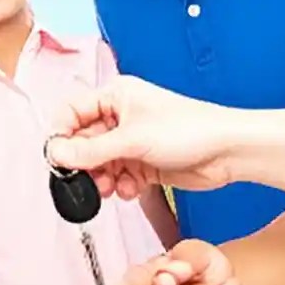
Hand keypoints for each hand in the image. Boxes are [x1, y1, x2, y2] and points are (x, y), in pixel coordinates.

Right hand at [46, 76, 239, 198]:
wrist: (227, 151)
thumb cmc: (190, 129)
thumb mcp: (132, 140)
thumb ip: (91, 150)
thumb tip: (57, 153)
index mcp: (115, 96)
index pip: (72, 112)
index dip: (61, 135)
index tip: (59, 158)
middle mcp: (121, 117)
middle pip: (83, 141)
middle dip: (84, 163)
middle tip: (85, 179)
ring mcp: (132, 141)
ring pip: (100, 163)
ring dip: (101, 178)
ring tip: (110, 186)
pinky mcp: (144, 163)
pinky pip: (119, 176)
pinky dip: (121, 185)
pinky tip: (131, 188)